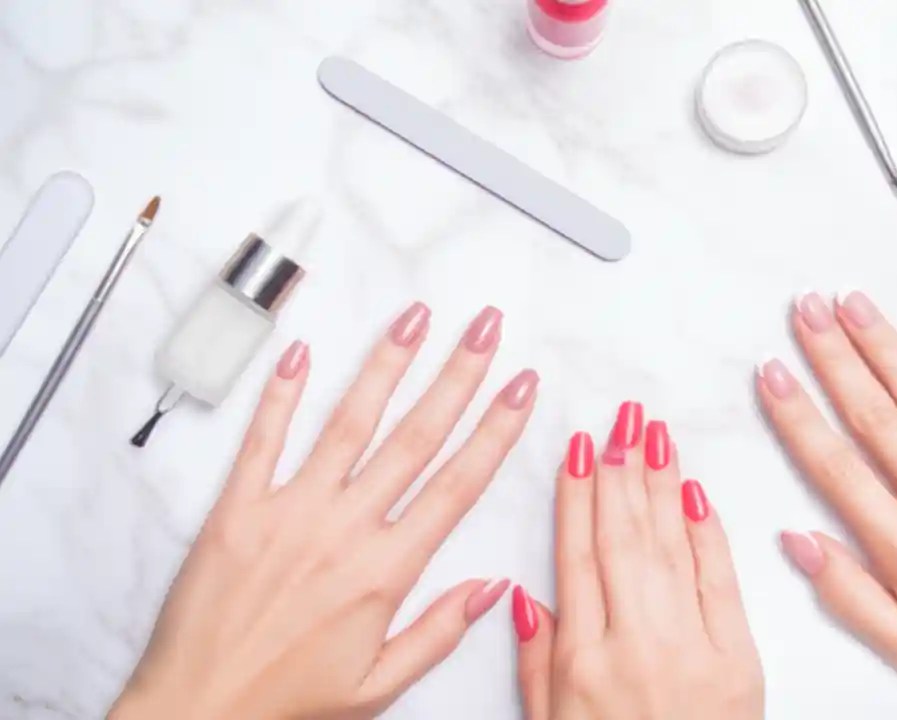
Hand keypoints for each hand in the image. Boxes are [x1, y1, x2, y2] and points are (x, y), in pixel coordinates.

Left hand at [110, 302, 536, 719]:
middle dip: (458, 376)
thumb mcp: (378, 687)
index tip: (521, 387)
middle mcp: (344, 530)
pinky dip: (282, 394)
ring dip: (387, 366)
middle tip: (485, 328)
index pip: (457, 485)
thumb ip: (438, 632)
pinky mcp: (237, 510)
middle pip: (415, 438)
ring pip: (349, 425)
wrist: (194, 715)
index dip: (497, 429)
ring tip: (415, 317)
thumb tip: (493, 588)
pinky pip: (263, 441)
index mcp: (385, 573)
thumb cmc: (285, 704)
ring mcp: (289, 513)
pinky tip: (304, 352)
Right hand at [514, 404, 763, 719]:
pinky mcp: (739, 662)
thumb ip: (535, 661)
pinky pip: (719, 583)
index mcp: (580, 661)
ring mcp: (690, 651)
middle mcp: (632, 645)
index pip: (576, 556)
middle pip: (622, 538)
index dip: (577, 495)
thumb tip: (523, 592)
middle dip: (621, 470)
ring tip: (655, 434)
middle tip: (623, 417)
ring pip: (668, 548)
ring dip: (661, 484)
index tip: (580, 445)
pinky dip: (707, 534)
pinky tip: (695, 492)